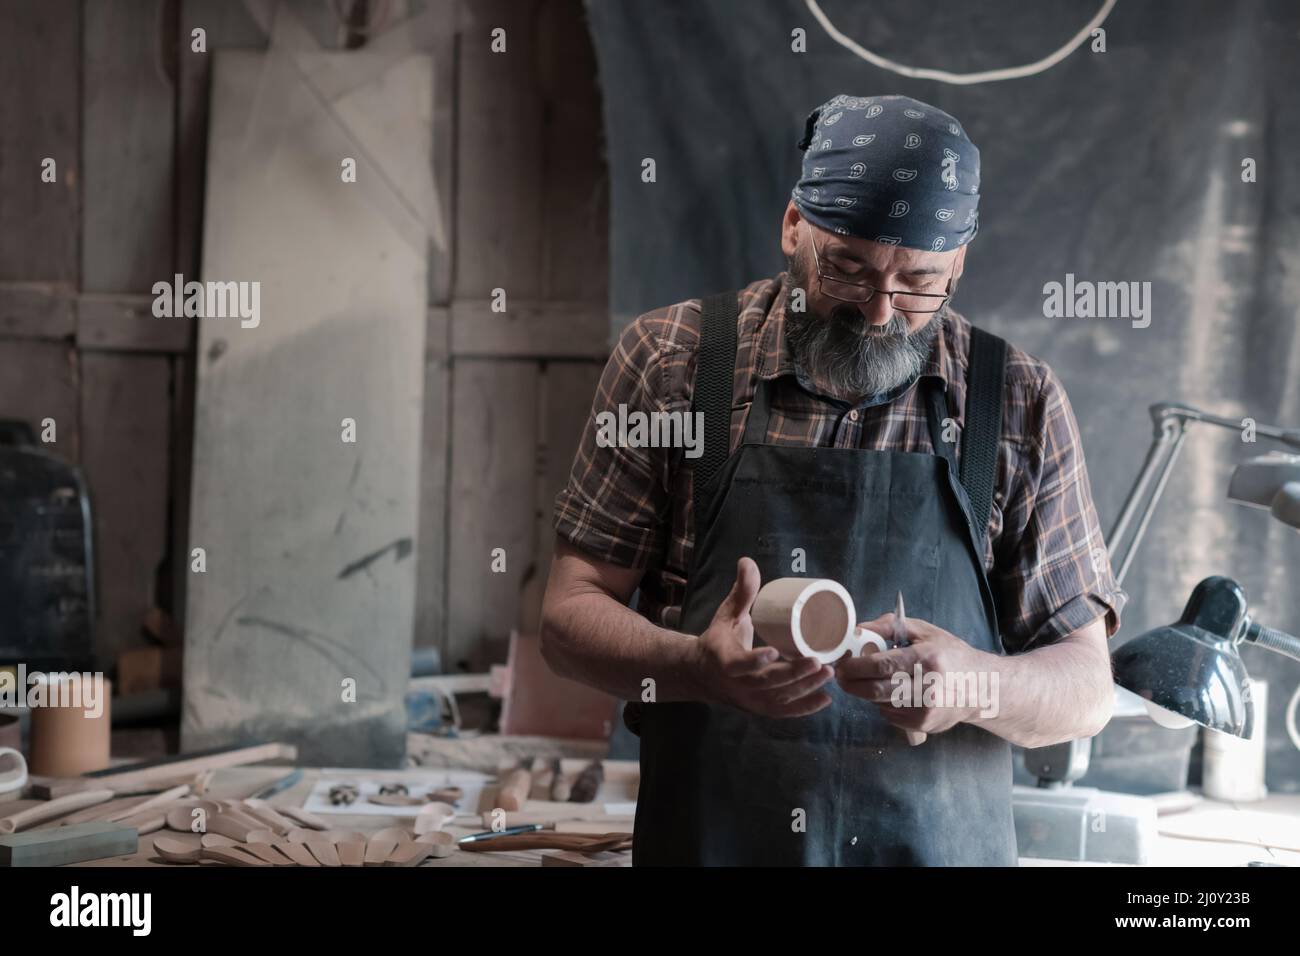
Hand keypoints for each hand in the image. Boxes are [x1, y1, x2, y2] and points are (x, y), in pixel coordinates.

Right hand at [689, 557, 833, 717]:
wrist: (702, 674)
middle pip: (766, 684)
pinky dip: (805, 708)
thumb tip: (747, 561)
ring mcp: (749, 700)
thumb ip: (741, 592)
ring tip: (828, 672)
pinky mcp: (760, 709)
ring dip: (804, 689)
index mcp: (723, 660)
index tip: (774, 651)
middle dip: (793, 675)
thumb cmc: (719, 640)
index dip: (755, 660)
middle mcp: (736, 685)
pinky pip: (784, 712)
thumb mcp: (726, 615)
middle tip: (818, 661)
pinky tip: (826, 697)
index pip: (738, 664)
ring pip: (778, 699)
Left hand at [835, 612, 991, 734]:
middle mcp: (928, 687)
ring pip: (880, 703)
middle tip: (840, 675)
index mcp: (927, 658)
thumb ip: (888, 626)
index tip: (841, 663)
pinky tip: (892, 692)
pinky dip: (883, 704)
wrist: (980, 687)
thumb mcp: (923, 631)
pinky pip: (889, 715)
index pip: (881, 665)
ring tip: (868, 680)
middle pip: (875, 690)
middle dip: (851, 683)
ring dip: (867, 692)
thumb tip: (856, 631)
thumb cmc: (948, 654)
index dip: (854, 666)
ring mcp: (926, 710)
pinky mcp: (924, 725)